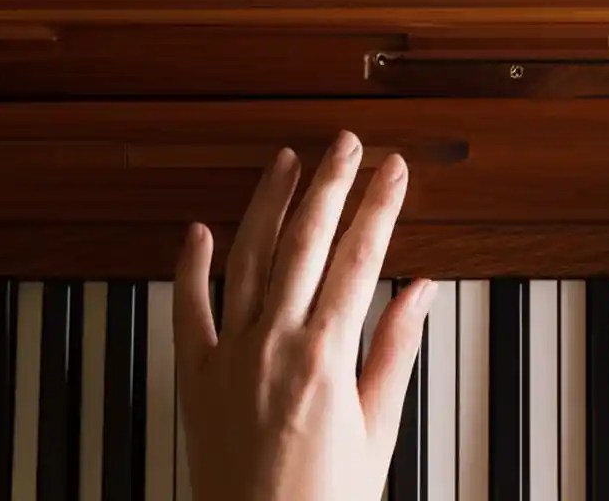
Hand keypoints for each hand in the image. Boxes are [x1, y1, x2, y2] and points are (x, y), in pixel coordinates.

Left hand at [174, 132, 436, 500]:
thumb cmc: (325, 500)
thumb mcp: (378, 428)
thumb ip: (395, 351)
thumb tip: (421, 291)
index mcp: (325, 357)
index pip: (360, 259)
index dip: (379, 207)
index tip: (393, 171)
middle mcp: (272, 345)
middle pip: (304, 242)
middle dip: (329, 184)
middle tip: (347, 144)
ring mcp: (228, 356)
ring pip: (246, 259)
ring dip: (267, 203)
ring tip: (286, 162)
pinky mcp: (195, 377)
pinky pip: (187, 308)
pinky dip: (190, 265)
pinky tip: (200, 230)